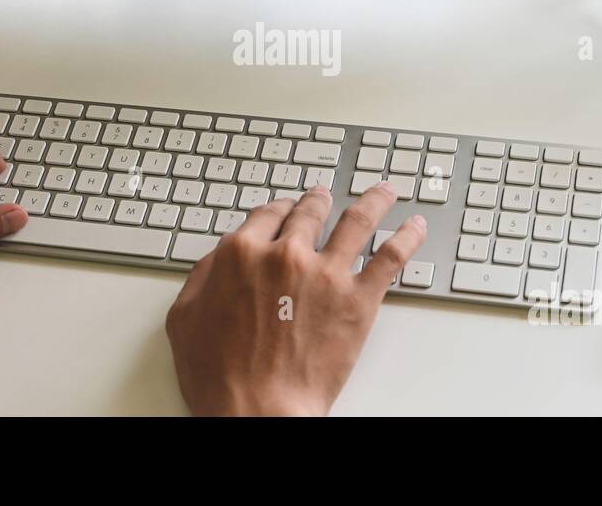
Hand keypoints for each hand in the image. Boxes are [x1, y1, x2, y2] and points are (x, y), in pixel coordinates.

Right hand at [165, 183, 425, 415]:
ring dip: (374, 200)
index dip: (277, 211)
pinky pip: (391, 257)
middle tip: (326, 199)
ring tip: (384, 191)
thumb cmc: (220, 377)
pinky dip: (407, 236)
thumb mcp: (185, 319)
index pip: (266, 215)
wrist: (256, 411)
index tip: (284, 210)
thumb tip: (216, 260)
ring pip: (357, 220)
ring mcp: (326, 274)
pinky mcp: (358, 300)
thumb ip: (202, 278)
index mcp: (241, 253)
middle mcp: (285, 254)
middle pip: (309, 212)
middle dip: (318, 202)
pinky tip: (416, 226)